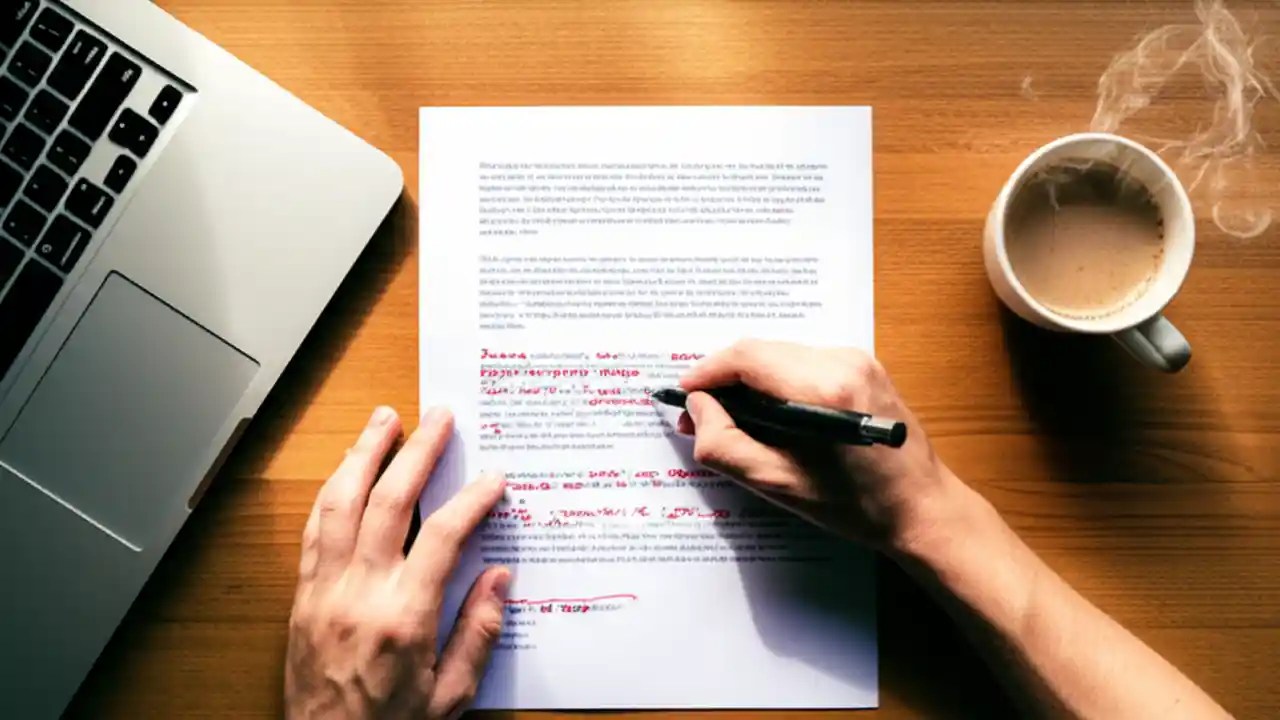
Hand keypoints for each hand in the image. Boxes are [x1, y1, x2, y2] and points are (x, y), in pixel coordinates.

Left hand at [286, 407, 507, 719]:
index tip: (492, 477)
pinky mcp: (301, 596)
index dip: (472, 499)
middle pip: (389, 501)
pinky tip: (346, 472)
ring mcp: (324, 590)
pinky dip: (332, 492)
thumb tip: (500, 579)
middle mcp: (359, 594)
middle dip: (418, 452)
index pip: (444, 537)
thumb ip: (477, 634)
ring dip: (363, 455)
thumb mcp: (451, 697)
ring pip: (340, 503)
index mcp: (404, 618)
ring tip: (384, 420)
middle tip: (439, 417)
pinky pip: (314, 529)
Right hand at [679, 340, 954, 549]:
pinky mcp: (864, 367)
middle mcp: (844, 362)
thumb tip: (697, 408)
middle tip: (698, 416)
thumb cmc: (856, 505)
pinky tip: (766, 414)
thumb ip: (725, 445)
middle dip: (724, 379)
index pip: (747, 357)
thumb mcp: (778, 484)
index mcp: (825, 389)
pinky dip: (775, 381)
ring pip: (780, 355)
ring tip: (730, 420)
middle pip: (761, 351)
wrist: (922, 508)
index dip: (706, 372)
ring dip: (749, 380)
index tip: (682, 395)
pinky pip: (802, 363)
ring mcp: (858, 360)